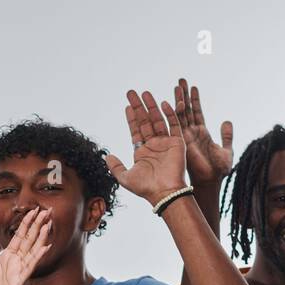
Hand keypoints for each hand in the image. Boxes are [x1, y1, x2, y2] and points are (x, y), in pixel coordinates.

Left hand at [0, 209, 51, 284]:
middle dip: (38, 224)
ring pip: (33, 249)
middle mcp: (16, 260)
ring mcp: (19, 268)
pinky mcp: (20, 278)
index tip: (33, 211)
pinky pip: (31, 264)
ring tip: (48, 224)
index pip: (20, 235)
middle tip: (47, 211)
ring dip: (41, 236)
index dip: (27, 223)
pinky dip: (38, 255)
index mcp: (7, 256)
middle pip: (29, 238)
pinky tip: (46, 246)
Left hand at [105, 90, 188, 206]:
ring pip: (158, 119)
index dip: (131, 118)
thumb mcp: (125, 178)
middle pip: (145, 121)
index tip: (127, 106)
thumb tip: (106, 155)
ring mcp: (166, 142)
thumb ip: (115, 166)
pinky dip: (169, 114)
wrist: (165, 192)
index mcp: (142, 152)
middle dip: (139, 107)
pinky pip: (174, 124)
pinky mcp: (178, 142)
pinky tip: (162, 103)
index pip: (136, 130)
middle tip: (132, 92)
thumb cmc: (146, 188)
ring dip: (151, 106)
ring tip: (144, 93)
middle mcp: (154, 145)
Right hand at [173, 78, 232, 185]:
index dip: (195, 100)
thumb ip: (226, 135)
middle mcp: (192, 132)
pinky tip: (173, 101)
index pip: (197, 113)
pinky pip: (178, 124)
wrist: (211, 181)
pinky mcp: (183, 140)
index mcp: (202, 133)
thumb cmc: (218, 170)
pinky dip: (175, 113)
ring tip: (178, 84)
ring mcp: (186, 135)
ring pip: (181, 114)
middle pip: (186, 110)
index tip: (193, 87)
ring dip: (179, 98)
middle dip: (183, 94)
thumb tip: (226, 121)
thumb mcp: (226, 149)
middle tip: (181, 80)